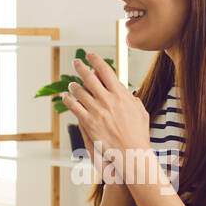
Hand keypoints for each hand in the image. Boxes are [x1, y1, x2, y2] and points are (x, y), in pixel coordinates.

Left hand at [62, 53, 153, 185]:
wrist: (131, 151)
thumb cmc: (138, 133)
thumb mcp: (140, 111)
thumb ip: (131, 99)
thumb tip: (126, 92)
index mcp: (121, 94)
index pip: (106, 71)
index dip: (97, 61)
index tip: (91, 55)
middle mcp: (108, 99)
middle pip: (90, 78)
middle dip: (81, 67)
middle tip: (76, 62)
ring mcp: (97, 111)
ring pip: (80, 92)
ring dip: (74, 86)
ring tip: (72, 83)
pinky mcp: (89, 122)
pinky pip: (75, 107)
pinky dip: (68, 100)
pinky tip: (65, 97)